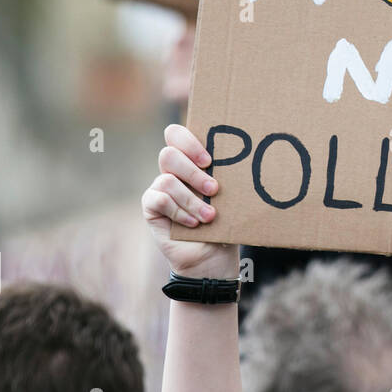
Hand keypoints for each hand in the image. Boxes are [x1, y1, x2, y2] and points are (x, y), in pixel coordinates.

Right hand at [142, 124, 238, 278]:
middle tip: (214, 188)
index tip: (210, 160)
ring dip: (192, 200)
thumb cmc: (225, 222)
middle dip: (192, 171)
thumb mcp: (228, 196)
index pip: (176, 135)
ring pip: (167, 180)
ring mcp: (159, 189)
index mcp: (190, 161)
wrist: (213, 256)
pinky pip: (159, 200)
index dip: (188, 141)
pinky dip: (179, 212)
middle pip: (168, 154)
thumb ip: (224, 177)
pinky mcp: (151, 208)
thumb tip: (241, 161)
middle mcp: (172, 171)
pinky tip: (194, 224)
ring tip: (211, 216)